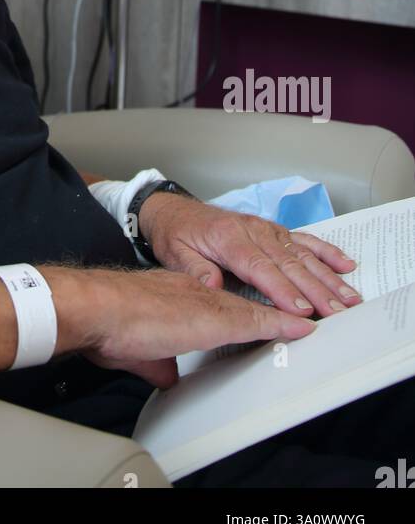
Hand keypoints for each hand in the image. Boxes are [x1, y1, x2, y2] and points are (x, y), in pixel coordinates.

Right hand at [77, 264, 317, 386]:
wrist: (97, 309)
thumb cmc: (106, 321)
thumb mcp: (138, 346)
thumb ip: (157, 359)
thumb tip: (165, 374)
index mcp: (179, 293)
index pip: (221, 299)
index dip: (245, 303)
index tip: (264, 310)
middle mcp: (197, 290)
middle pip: (248, 294)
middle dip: (279, 299)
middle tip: (307, 307)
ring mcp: (207, 301)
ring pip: (259, 304)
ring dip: (290, 310)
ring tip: (318, 313)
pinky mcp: (213, 317)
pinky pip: (257, 320)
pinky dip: (282, 323)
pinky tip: (303, 327)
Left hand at [139, 192, 361, 318]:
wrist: (174, 211)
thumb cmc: (177, 234)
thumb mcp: (175, 254)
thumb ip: (195, 270)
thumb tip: (214, 287)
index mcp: (229, 238)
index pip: (261, 268)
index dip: (283, 290)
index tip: (301, 310)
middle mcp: (252, 231)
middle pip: (289, 264)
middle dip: (315, 290)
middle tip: (336, 312)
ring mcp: (266, 229)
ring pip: (302, 254)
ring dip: (328, 277)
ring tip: (349, 297)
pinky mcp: (272, 231)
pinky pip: (303, 241)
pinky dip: (326, 252)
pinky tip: (344, 264)